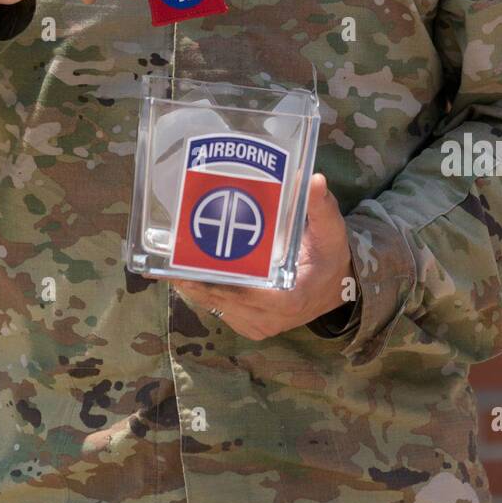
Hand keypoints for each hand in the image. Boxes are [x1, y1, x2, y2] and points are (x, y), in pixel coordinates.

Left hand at [169, 173, 356, 339]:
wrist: (331, 286)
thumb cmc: (329, 254)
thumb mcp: (330, 229)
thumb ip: (320, 206)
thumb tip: (314, 178)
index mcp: (294, 298)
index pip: (260, 298)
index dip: (232, 288)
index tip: (206, 273)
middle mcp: (274, 318)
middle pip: (230, 302)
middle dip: (201, 282)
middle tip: (173, 261)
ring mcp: (258, 324)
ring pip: (220, 307)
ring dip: (196, 287)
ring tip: (170, 262)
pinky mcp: (248, 324)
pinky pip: (220, 309)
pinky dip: (203, 292)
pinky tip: (183, 271)